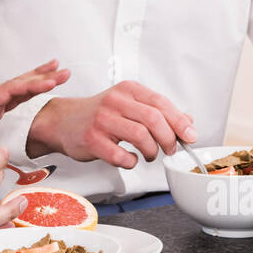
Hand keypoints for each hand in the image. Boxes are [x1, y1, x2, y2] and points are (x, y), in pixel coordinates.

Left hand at [0, 59, 71, 146]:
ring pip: (18, 88)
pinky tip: (43, 85)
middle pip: (16, 84)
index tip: (47, 82)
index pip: (7, 92)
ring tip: (60, 71)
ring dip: (39, 80)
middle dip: (40, 77)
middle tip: (63, 71)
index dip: (28, 86)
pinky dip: (30, 91)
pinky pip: (15, 98)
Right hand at [25, 80, 197, 168]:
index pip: (161, 103)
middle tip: (170, 150)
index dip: (180, 121)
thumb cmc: (99, 115)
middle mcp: (115, 101)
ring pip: (140, 136)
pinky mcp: (92, 139)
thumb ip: (157, 112)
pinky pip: (120, 155)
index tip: (190, 136)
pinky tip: (130, 159)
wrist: (63, 121)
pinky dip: (131, 161)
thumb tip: (187, 121)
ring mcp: (102, 120)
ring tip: (149, 154)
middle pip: (154, 119)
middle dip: (168, 139)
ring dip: (151, 151)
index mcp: (128, 90)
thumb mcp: (129, 105)